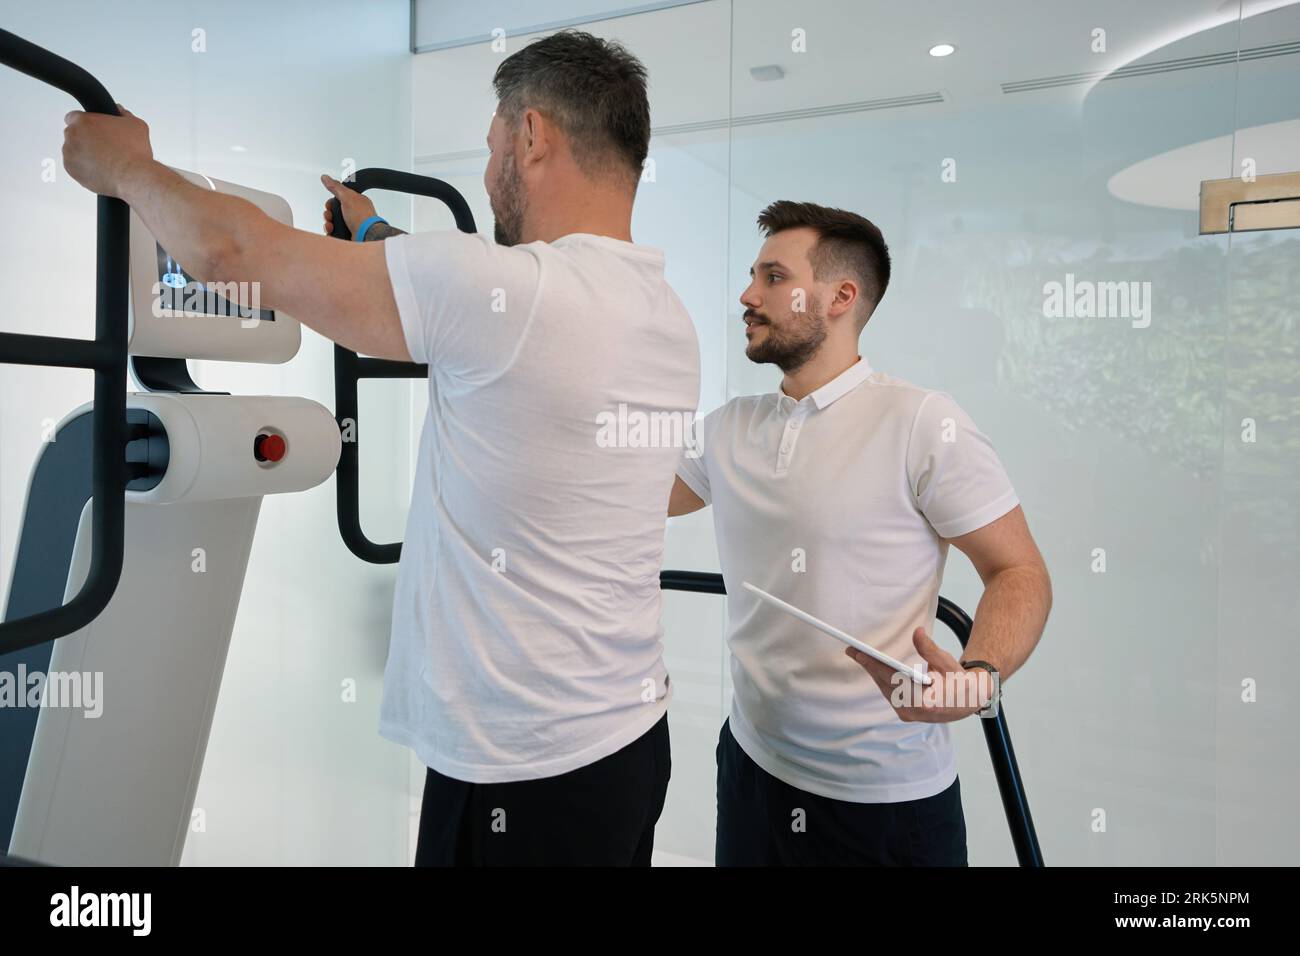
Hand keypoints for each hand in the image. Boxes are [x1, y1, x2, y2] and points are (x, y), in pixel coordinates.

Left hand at [63, 105, 152, 197]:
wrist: (133, 178)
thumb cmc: (134, 153)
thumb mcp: (136, 125)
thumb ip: (123, 114)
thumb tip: (119, 111)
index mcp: (83, 121)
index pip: (73, 116)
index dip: (85, 123)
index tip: (94, 130)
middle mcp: (72, 135)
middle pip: (74, 134)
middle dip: (85, 139)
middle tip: (104, 147)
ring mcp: (69, 154)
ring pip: (74, 151)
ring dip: (84, 154)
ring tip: (105, 160)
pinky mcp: (71, 170)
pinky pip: (75, 167)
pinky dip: (85, 168)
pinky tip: (101, 169)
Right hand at [320, 173, 376, 235]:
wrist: (367, 236)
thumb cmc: (362, 217)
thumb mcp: (347, 197)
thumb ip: (335, 187)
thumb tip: (325, 177)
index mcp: (356, 202)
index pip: (339, 199)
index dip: (331, 203)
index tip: (330, 205)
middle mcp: (354, 214)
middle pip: (334, 212)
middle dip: (328, 214)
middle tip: (330, 216)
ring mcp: (351, 225)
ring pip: (333, 223)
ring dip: (328, 224)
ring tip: (331, 226)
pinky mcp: (348, 235)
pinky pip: (334, 233)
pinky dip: (331, 232)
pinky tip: (332, 232)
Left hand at [845, 626, 993, 722]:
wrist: (969, 702)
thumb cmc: (960, 683)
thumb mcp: (948, 663)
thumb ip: (930, 649)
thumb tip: (917, 632)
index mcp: (925, 702)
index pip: (893, 680)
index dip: (874, 665)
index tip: (859, 654)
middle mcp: (913, 711)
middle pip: (885, 684)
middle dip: (869, 666)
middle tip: (852, 650)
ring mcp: (908, 714)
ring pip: (885, 689)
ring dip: (874, 672)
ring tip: (859, 656)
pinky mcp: (906, 713)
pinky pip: (889, 693)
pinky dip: (882, 679)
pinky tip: (873, 667)